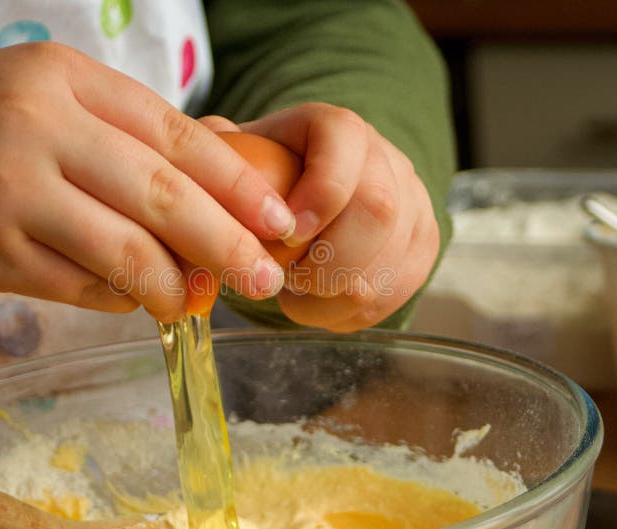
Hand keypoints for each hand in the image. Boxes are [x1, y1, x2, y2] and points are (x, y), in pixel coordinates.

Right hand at [0, 42, 294, 321]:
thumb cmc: (0, 126)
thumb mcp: (65, 100)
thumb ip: (139, 136)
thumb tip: (230, 195)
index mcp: (68, 81)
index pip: (176, 136)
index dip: (237, 184)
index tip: (277, 220)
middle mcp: (37, 130)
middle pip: (160, 196)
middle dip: (226, 243)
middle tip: (265, 278)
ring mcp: (8, 193)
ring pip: (122, 252)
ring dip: (175, 285)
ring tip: (202, 300)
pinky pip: (80, 286)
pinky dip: (122, 297)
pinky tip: (140, 297)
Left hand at [202, 103, 439, 331]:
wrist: (320, 186)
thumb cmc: (270, 176)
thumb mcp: (236, 154)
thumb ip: (213, 156)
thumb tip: (195, 180)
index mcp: (336, 128)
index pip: (345, 142)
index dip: (320, 192)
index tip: (287, 233)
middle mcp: (385, 158)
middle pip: (378, 212)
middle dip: (324, 261)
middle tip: (284, 277)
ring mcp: (412, 202)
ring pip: (388, 265)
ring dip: (331, 296)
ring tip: (296, 292)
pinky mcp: (422, 244)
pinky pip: (396, 292)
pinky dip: (350, 312)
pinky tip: (321, 303)